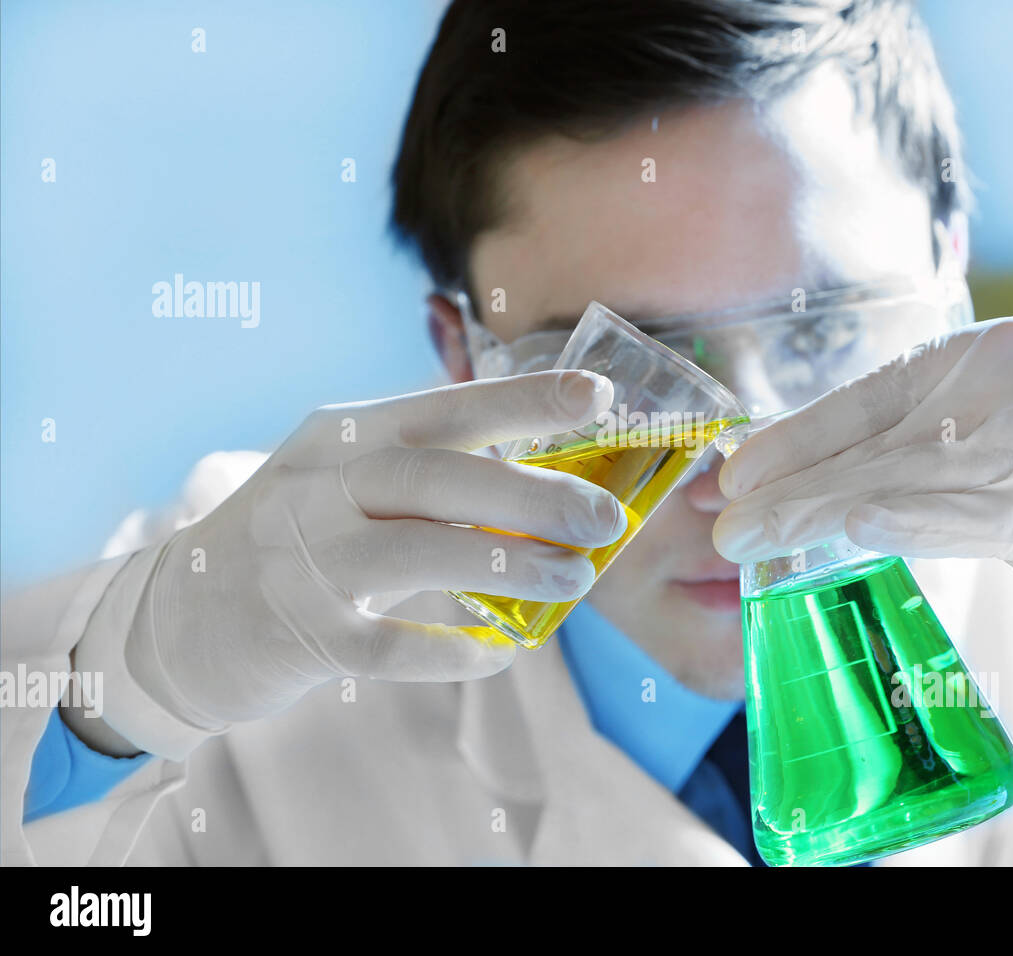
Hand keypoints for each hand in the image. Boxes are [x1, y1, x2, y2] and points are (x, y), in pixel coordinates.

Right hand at [126, 370, 626, 725]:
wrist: (180, 619)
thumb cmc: (300, 539)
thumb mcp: (348, 480)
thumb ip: (431, 474)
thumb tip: (554, 481)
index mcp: (341, 434)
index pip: (444, 408)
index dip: (525, 400)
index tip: (598, 397)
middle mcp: (318, 487)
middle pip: (438, 479)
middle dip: (533, 496)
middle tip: (604, 518)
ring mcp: (304, 562)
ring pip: (419, 553)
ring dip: (510, 566)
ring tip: (575, 577)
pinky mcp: (303, 636)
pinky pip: (394, 645)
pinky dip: (456, 648)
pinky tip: (502, 650)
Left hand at [712, 317, 1012, 645]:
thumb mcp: (972, 437)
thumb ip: (891, 447)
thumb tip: (774, 474)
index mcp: (978, 354)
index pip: (868, 398)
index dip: (795, 437)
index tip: (732, 471)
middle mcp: (1010, 379)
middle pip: (879, 440)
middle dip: (792, 485)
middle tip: (724, 522)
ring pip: (910, 477)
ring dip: (821, 513)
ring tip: (752, 540)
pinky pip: (975, 516)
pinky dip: (913, 521)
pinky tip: (858, 526)